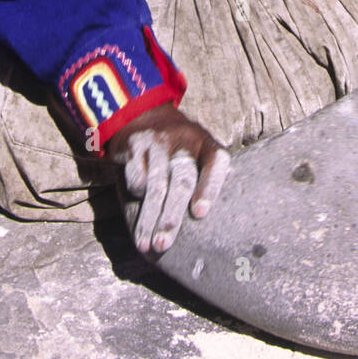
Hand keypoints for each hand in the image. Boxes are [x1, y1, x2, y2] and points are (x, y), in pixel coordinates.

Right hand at [106, 103, 229, 254]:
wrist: (143, 113)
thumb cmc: (180, 146)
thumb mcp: (200, 149)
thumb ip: (209, 176)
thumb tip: (222, 220)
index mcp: (207, 143)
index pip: (216, 163)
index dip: (209, 187)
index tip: (200, 214)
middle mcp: (185, 141)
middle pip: (182, 182)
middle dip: (172, 217)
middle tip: (165, 244)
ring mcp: (158, 143)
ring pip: (156, 187)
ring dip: (150, 219)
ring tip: (148, 245)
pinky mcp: (134, 146)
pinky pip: (136, 177)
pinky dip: (136, 198)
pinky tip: (136, 220)